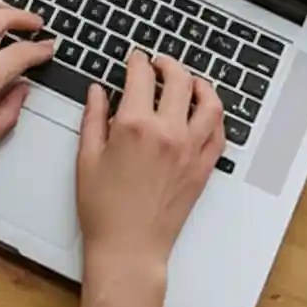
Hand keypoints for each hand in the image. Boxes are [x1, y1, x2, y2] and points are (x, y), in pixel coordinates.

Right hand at [76, 51, 224, 271]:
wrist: (129, 247)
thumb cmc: (104, 209)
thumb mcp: (86, 157)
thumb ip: (93, 117)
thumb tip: (97, 91)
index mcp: (133, 126)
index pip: (140, 76)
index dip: (137, 61)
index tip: (135, 58)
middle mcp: (167, 132)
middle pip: (178, 80)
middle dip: (168, 64)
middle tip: (158, 63)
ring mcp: (190, 150)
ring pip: (208, 102)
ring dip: (199, 84)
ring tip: (189, 81)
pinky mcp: (202, 168)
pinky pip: (219, 133)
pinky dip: (215, 115)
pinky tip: (204, 112)